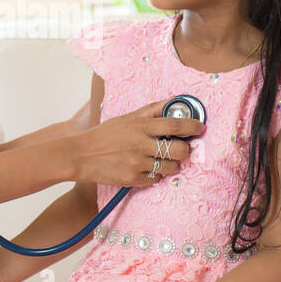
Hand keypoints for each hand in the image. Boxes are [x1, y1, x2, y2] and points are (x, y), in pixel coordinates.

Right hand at [69, 100, 203, 185]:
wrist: (80, 155)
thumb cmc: (103, 135)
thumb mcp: (126, 118)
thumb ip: (150, 111)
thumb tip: (172, 102)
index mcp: (140, 126)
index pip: (174, 124)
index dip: (192, 126)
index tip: (200, 128)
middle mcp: (140, 144)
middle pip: (178, 150)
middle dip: (185, 150)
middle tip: (182, 149)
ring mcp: (137, 163)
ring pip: (170, 167)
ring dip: (172, 165)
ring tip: (164, 160)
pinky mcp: (132, 179)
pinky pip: (156, 179)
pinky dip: (155, 175)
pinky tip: (147, 168)